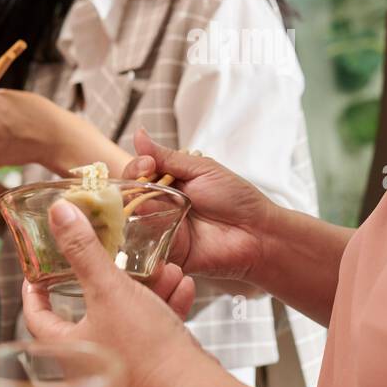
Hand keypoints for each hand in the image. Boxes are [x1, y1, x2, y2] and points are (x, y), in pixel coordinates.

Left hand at [23, 199, 213, 386]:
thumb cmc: (144, 347)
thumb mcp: (110, 289)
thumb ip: (83, 250)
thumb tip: (59, 215)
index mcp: (67, 345)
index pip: (36, 314)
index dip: (35, 289)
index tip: (39, 269)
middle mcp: (91, 358)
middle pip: (90, 307)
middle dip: (112, 276)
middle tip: (116, 255)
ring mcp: (123, 363)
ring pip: (128, 314)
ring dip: (148, 287)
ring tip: (165, 268)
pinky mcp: (152, 364)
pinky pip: (153, 327)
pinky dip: (165, 305)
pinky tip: (182, 286)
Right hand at [121, 129, 277, 283]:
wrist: (258, 232)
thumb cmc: (236, 199)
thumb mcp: (201, 170)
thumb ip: (167, 157)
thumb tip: (138, 134)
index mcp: (169, 183)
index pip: (137, 173)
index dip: (136, 168)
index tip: (147, 164)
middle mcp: (161, 206)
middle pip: (128, 195)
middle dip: (131, 186)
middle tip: (146, 181)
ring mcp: (161, 229)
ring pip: (131, 219)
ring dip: (136, 208)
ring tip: (149, 203)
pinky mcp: (165, 253)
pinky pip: (143, 246)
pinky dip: (141, 235)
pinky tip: (147, 226)